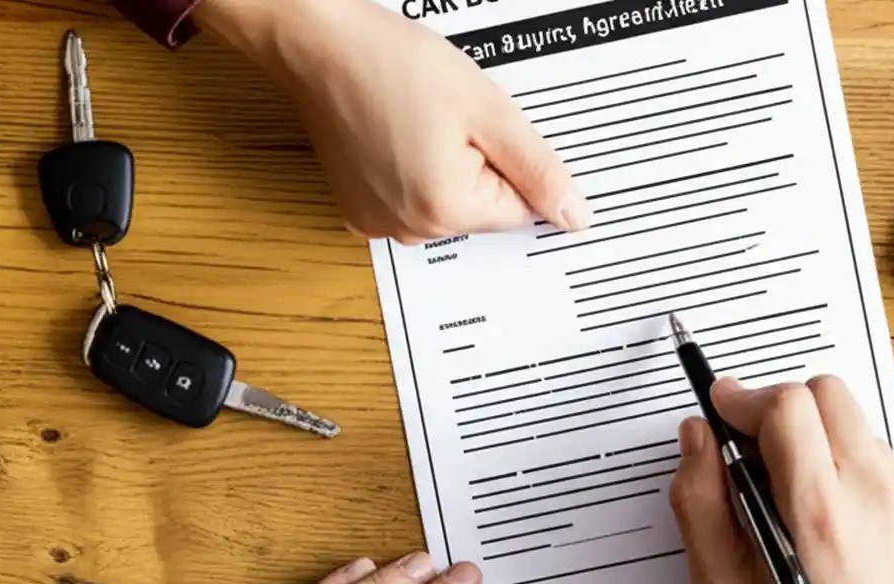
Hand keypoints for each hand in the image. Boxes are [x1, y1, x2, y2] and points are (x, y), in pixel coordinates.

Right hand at [194, 0, 591, 244]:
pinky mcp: (358, 208)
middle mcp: (408, 229)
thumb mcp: (489, 112)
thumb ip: (538, 169)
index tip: (484, 128)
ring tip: (419, 122)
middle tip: (450, 119)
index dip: (510, 161)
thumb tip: (574, 217)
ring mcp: (377, 221)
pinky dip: (414, 170)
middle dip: (479, 166)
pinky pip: (411, 198)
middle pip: (481, 210)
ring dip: (446, 167)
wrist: (319, 44)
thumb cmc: (393, 65)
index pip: (518, 209)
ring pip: (447, 203)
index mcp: (444, 211)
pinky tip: (398, 132)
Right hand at [670, 376, 893, 583]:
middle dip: (773, 404)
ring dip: (803, 423)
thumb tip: (697, 437)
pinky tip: (807, 492)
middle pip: (821, 391)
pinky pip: (863, 440)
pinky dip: (829, 445)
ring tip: (775, 476)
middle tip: (743, 446)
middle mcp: (868, 492)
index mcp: (819, 513)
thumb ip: (699, 501)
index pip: (787, 407)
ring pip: (845, 409)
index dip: (742, 398)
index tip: (718, 410)